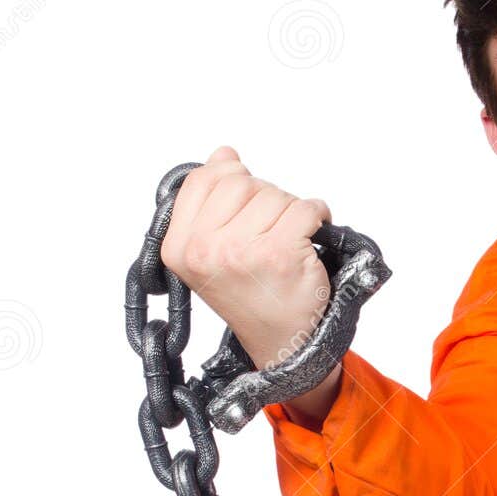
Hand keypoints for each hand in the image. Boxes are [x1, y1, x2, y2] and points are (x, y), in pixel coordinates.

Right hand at [161, 146, 332, 372]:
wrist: (279, 341)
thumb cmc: (250, 294)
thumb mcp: (213, 249)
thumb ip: (212, 199)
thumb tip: (224, 154)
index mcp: (179, 245)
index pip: (203, 179)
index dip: (231, 180)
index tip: (245, 207)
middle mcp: (204, 249)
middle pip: (241, 182)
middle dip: (264, 199)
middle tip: (269, 231)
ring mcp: (240, 251)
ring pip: (275, 194)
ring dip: (290, 211)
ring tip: (286, 240)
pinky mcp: (279, 254)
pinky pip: (305, 208)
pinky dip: (317, 216)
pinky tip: (310, 237)